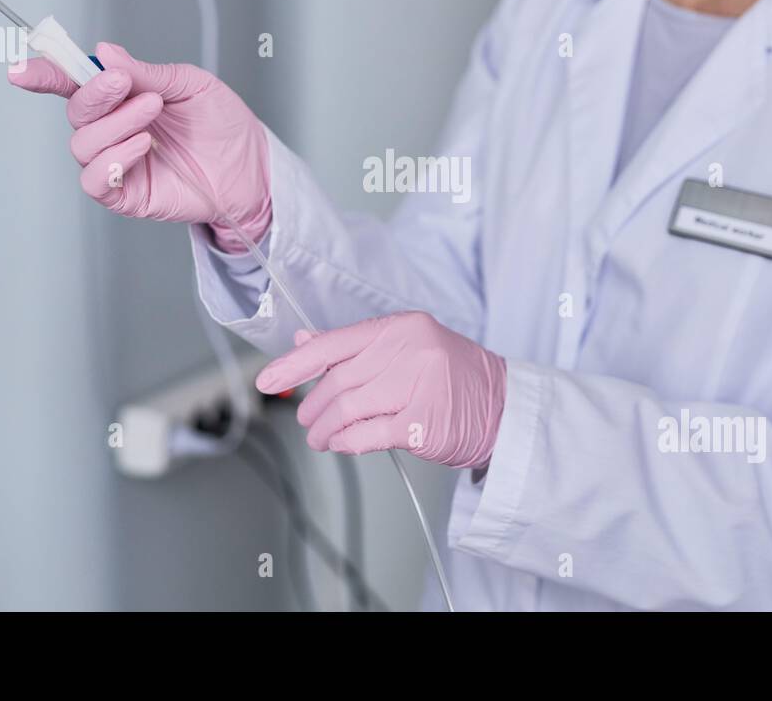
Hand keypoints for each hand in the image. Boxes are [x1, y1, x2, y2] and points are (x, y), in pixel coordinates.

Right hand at [10, 42, 269, 249]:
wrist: (251, 168)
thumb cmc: (223, 126)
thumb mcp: (191, 85)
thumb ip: (147, 72)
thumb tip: (103, 53)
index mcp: (122, 98)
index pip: (73, 84)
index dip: (44, 75)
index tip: (21, 69)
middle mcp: (113, 129)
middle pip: (75, 111)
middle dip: (95, 93)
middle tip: (127, 83)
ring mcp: (117, 162)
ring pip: (83, 144)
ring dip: (115, 124)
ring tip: (153, 113)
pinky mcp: (126, 194)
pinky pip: (96, 181)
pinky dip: (114, 159)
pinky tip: (143, 146)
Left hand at [255, 312, 506, 468]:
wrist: (504, 408)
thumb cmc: (451, 379)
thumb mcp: (406, 349)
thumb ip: (356, 348)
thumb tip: (303, 343)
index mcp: (401, 327)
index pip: (334, 343)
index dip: (295, 364)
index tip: (267, 379)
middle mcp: (411, 350)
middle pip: (339, 381)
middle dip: (314, 406)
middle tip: (308, 421)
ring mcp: (420, 385)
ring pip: (348, 408)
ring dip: (326, 428)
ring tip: (322, 438)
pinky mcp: (424, 422)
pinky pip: (368, 435)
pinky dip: (348, 442)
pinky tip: (344, 444)